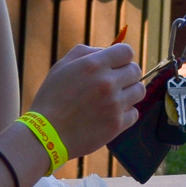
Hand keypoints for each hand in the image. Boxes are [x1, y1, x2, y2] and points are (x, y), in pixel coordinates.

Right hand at [27, 42, 143, 156]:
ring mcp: (114, 104)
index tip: (115, 65)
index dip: (122, 57)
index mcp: (94, 65)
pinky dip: (126, 113)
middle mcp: (108, 82)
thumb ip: (86, 52)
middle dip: (126, 74)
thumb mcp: (62, 67)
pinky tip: (111, 113)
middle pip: (136, 70)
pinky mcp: (117, 124)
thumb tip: (107, 51)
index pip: (127, 52)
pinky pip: (134, 113)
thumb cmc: (51, 98)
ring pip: (140, 91)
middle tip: (114, 82)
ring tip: (114, 98)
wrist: (45, 135)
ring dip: (129, 92)